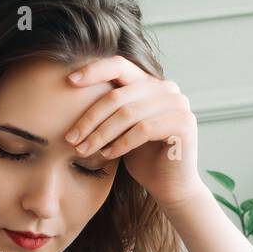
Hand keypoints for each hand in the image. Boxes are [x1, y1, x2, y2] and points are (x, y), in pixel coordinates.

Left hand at [65, 56, 207, 208]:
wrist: (169, 186)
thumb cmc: (141, 157)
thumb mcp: (120, 128)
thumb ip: (108, 109)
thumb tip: (70, 90)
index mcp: (150, 83)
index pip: (119, 65)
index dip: (93, 71)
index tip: (69, 82)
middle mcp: (166, 88)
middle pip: (118, 96)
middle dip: (90, 119)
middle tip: (70, 139)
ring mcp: (178, 104)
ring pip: (128, 114)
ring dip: (101, 134)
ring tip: (83, 150)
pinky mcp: (183, 123)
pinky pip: (142, 130)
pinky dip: (120, 143)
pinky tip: (107, 155)